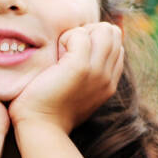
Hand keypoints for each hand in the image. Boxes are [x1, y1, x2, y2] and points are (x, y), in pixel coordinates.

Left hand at [7, 22, 123, 133]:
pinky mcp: (81, 67)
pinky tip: (57, 52)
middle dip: (91, 31)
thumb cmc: (50, 109)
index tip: (75, 52)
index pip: (116, 46)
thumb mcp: (77, 92)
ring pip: (104, 30)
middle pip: (113, 34)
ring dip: (81, 32)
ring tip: (64, 48)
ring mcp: (97, 72)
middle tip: (69, 47)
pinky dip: (67, 36)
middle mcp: (108, 77)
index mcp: (109, 83)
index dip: (96, 40)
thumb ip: (87, 75)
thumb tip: (83, 50)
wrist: (41, 127)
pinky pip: (81, 34)